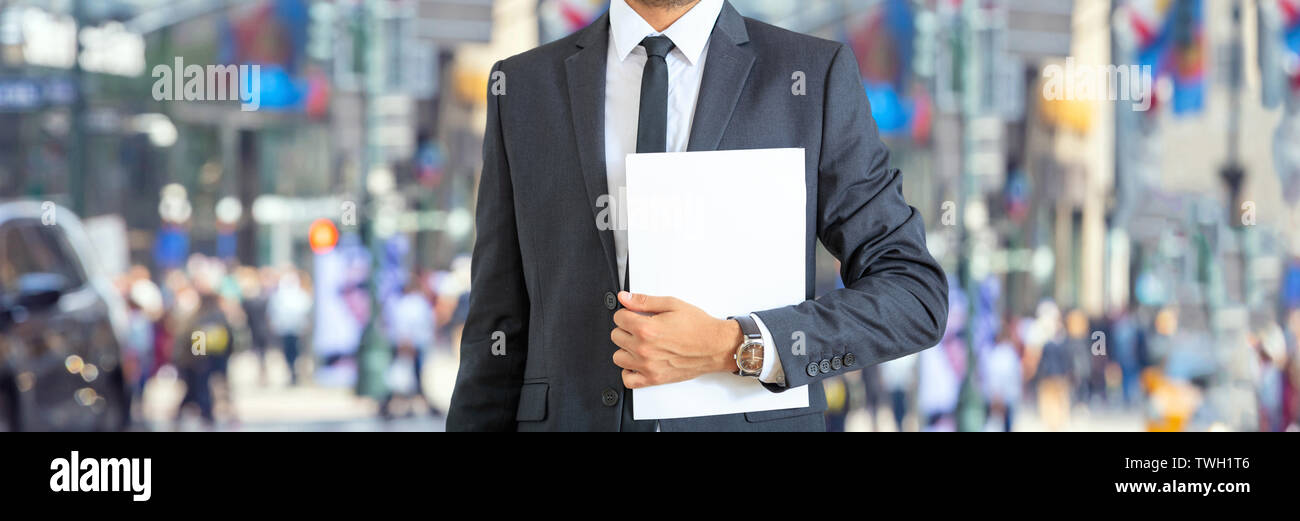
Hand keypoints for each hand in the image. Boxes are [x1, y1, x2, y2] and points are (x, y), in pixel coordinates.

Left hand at [610, 291, 742, 388]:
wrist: (716, 346)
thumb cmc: (698, 326)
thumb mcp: (672, 305)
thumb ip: (644, 301)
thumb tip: (624, 298)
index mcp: (647, 329)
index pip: (618, 318)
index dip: (626, 313)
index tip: (634, 314)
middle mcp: (644, 349)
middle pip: (616, 336)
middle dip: (626, 329)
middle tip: (640, 327)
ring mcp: (647, 366)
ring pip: (618, 357)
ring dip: (625, 349)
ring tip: (639, 344)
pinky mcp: (654, 379)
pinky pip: (628, 380)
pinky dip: (629, 371)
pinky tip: (637, 362)